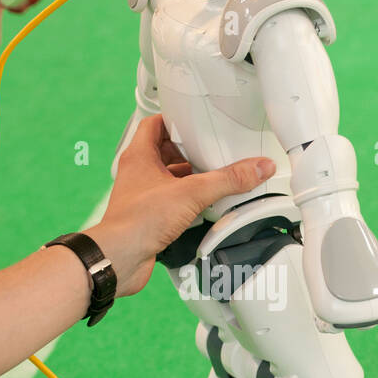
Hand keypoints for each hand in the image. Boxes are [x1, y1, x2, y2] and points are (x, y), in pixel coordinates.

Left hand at [85, 114, 275, 296]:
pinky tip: (203, 205)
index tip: (196, 121)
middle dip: (189, 151)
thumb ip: (227, 180)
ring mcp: (141, 196)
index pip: (155, 124)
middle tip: (211, 149)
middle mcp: (138, 173)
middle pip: (166, 152)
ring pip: (169, 178)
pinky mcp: (148, 217)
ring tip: (212, 176)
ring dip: (189, 177)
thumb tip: (257, 168)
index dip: (176, 120)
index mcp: (140, 156)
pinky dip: (186, 200)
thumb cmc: (138, 221)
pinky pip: (170, 201)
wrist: (120, 258)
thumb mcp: (191, 193)